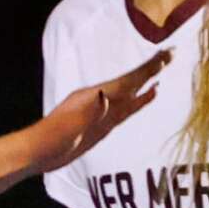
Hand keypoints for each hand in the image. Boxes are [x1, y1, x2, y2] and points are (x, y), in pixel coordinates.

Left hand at [31, 54, 167, 175]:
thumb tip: (106, 96)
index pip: (126, 81)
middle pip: (131, 82)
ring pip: (131, 94)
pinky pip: (126, 110)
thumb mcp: (69, 127)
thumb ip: (89, 113)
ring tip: (164, 70)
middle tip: (172, 53)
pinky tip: (149, 95)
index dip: (146, 70)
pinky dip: (140, 101)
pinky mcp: (103, 125)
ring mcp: (103, 112)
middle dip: (151, 69)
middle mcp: (100, 100)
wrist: (36, 153)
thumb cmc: (50, 140)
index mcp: (93, 97)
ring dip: (147, 82)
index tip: (165, 56)